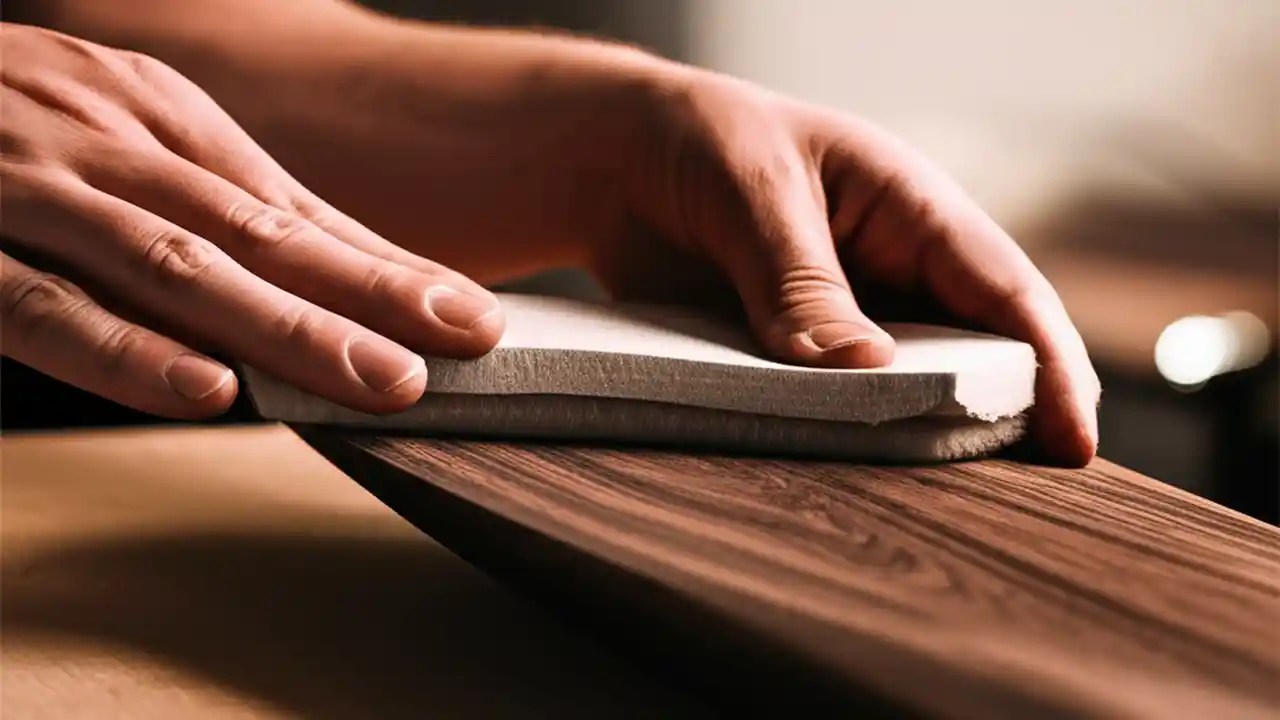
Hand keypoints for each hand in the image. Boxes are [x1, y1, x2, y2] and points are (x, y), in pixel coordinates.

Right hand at [0, 24, 502, 418]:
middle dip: (371, 295)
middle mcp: (106, 139)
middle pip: (262, 231)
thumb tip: (324, 270)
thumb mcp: (108, 133)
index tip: (472, 314)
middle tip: (463, 344)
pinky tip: (203, 390)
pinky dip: (124, 350)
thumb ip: (200, 197)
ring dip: (286, 330)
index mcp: (153, 114)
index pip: (296, 205)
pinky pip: (43, 306)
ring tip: (378, 380)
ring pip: (176, 267)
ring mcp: (28, 189)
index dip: (390, 264)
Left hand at [593, 69, 1099, 464]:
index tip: (1072, 440)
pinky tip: (851, 480)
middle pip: (976, 350)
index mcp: (910, 207)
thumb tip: (863, 371)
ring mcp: (846, 314)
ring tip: (947, 507)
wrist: (613, 160)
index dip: (1049, 365)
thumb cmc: (699, 141)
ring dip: (923, 438)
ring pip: (910, 386)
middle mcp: (892, 267)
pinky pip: (835, 402)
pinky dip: (850, 438)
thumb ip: (801, 282)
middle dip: (1005, 416)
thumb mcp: (754, 195)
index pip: (1004, 291)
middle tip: (1025, 501)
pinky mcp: (795, 350)